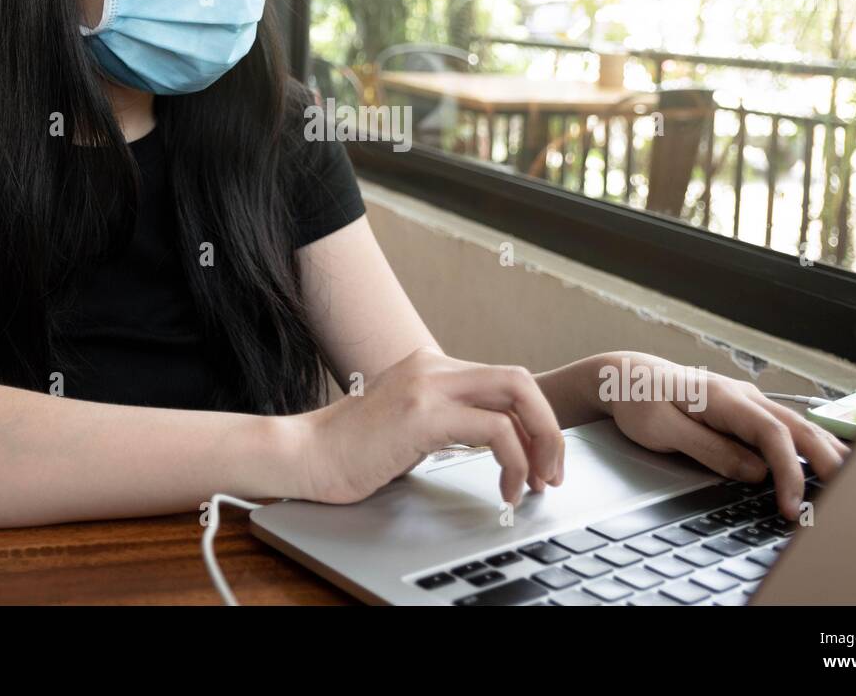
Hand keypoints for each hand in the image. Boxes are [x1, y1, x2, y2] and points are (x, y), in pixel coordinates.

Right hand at [297, 348, 565, 506]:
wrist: (303, 456)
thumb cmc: (350, 451)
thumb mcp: (408, 424)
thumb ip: (446, 419)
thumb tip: (495, 438)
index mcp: (431, 365)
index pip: (503, 382)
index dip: (532, 421)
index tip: (540, 460)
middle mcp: (433, 365)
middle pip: (520, 380)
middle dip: (548, 428)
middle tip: (551, 471)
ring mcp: (427, 385)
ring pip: (516, 395)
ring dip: (540, 444)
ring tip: (534, 483)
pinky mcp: (422, 414)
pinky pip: (493, 430)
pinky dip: (513, 461)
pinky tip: (504, 489)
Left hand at [589, 351, 850, 519]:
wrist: (627, 376)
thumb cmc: (639, 400)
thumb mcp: (661, 429)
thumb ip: (709, 449)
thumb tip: (755, 472)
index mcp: (722, 398)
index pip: (771, 434)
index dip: (788, 471)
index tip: (790, 505)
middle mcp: (743, 396)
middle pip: (798, 427)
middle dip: (828, 462)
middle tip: (848, 497)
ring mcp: (747, 401)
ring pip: (799, 425)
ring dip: (828, 451)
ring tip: (854, 481)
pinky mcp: (746, 411)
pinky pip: (787, 427)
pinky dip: (813, 444)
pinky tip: (833, 458)